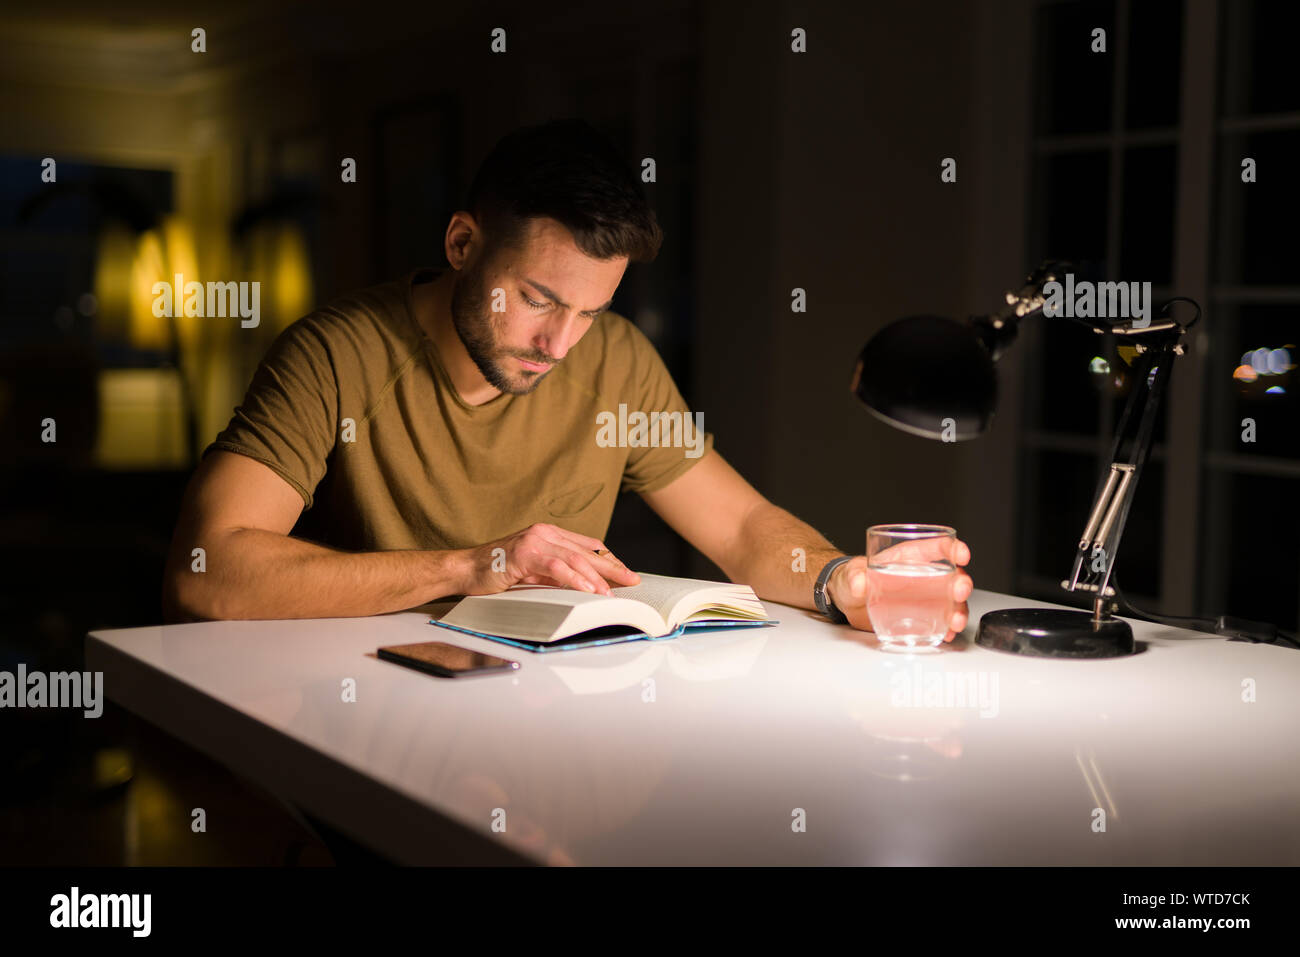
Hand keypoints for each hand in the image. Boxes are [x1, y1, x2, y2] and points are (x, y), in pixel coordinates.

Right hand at [460, 523, 640, 596]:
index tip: (627, 574)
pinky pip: (555, 567)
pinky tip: (587, 591)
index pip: (587, 546)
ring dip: (596, 578)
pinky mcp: (525, 553)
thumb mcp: (534, 573)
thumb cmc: (496, 573)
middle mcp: (545, 532)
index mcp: (549, 534)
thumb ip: (556, 574)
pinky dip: (574, 579)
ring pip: (574, 558)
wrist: (465, 570)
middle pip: (587, 551)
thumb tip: (584, 586)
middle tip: (631, 582)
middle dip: (612, 568)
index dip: (610, 560)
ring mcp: (535, 540)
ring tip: (610, 594)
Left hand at [825, 538, 972, 641]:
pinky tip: (947, 634)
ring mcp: (926, 597)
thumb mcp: (851, 575)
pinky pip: (942, 621)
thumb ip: (854, 577)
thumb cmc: (854, 579)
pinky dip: (947, 629)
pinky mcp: (922, 616)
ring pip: (952, 601)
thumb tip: (859, 583)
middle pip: (952, 575)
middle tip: (959, 592)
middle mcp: (923, 575)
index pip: (937, 547)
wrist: (849, 602)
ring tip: (956, 622)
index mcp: (909, 557)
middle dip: (961, 583)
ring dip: (959, 611)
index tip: (961, 555)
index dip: (953, 548)